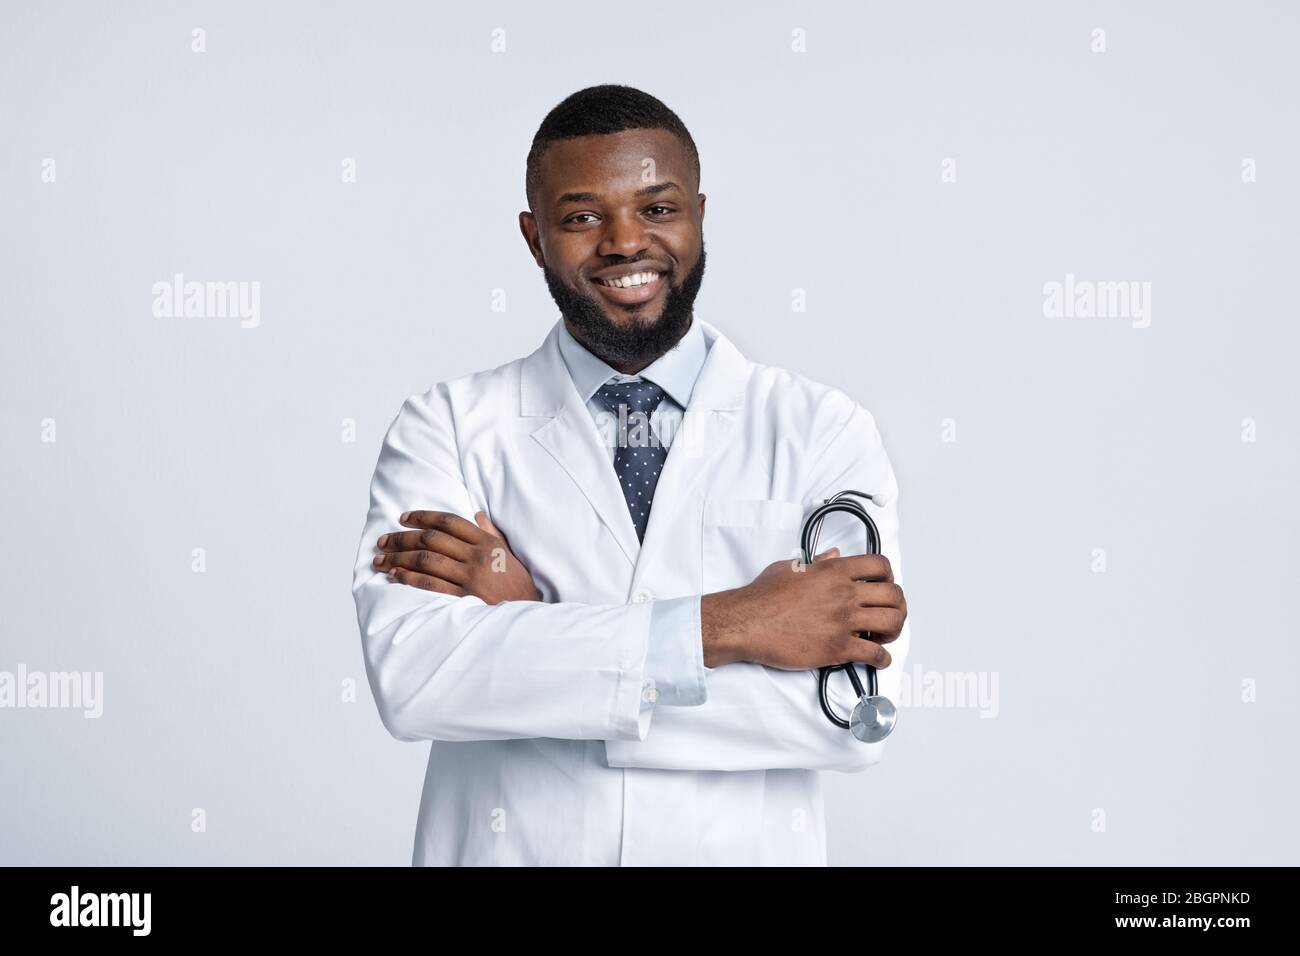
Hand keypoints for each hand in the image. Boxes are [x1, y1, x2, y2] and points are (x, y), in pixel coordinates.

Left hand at [372, 510, 541, 603]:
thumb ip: (491, 533)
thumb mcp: (508, 554)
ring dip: (399, 558)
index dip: (423, 517)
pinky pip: (430, 584)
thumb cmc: (518, 585)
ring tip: (380, 559)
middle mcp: (476, 555)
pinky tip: (394, 576)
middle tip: (383, 540)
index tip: (403, 518)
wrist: (530, 613)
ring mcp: (470, 576)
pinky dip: (409, 578)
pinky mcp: (464, 597)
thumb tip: (476, 514)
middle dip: (402, 538)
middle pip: (432, 539)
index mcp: (486, 542)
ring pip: (426, 560)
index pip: (449, 522)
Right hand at [700, 547, 906, 669]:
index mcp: (833, 572)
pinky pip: (874, 654)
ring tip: (884, 636)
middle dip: (897, 606)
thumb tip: (832, 556)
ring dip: (894, 631)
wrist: (747, 622)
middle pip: (893, 595)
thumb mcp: (790, 568)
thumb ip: (817, 563)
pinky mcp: (837, 647)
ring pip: (891, 623)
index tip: (884, 586)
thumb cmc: (763, 596)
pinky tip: (878, 659)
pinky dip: (882, 659)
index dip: (889, 576)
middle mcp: (843, 594)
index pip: (880, 565)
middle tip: (888, 614)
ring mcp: (843, 621)